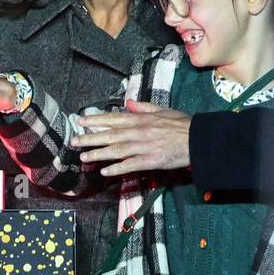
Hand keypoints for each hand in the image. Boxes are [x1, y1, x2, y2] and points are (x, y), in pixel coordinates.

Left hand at [71, 99, 192, 175]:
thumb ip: (143, 108)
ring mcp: (144, 147)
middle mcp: (139, 132)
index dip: (95, 120)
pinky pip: (130, 165)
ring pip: (116, 150)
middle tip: (74, 141)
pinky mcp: (151, 161)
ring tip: (84, 157)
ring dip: (99, 154)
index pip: (113, 118)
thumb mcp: (162, 110)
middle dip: (90, 138)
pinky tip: (105, 172)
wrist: (199, 139)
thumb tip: (128, 103)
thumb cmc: (181, 124)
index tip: (80, 121)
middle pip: (110, 135)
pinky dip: (117, 169)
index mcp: (141, 119)